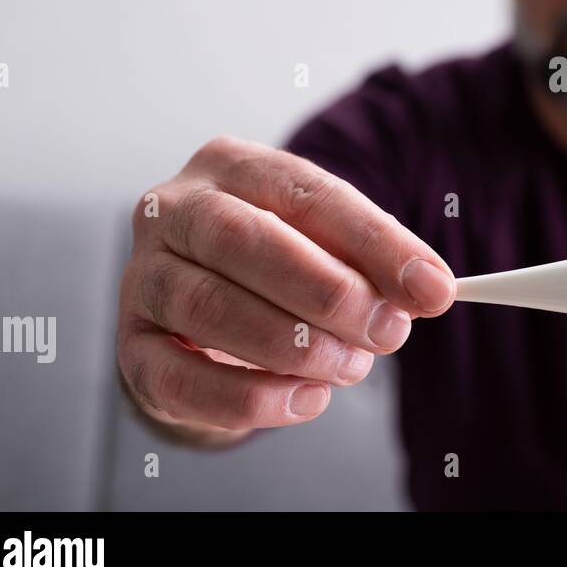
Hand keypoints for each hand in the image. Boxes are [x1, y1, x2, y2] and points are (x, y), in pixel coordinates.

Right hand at [116, 135, 454, 441]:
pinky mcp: (131, 348)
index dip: (376, 243)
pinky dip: (251, 398)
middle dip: (329, 293)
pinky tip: (305, 400)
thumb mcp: (327, 244)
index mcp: (231, 165)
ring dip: (294, 347)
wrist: (199, 309)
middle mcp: (173, 211)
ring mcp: (142, 278)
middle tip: (389, 331)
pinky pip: (181, 380)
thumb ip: (373, 262)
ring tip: (350, 367)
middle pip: (246, 240)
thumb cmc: (275, 262)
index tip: (434, 287)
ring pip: (210, 308)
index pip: (308, 194)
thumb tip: (427, 289)